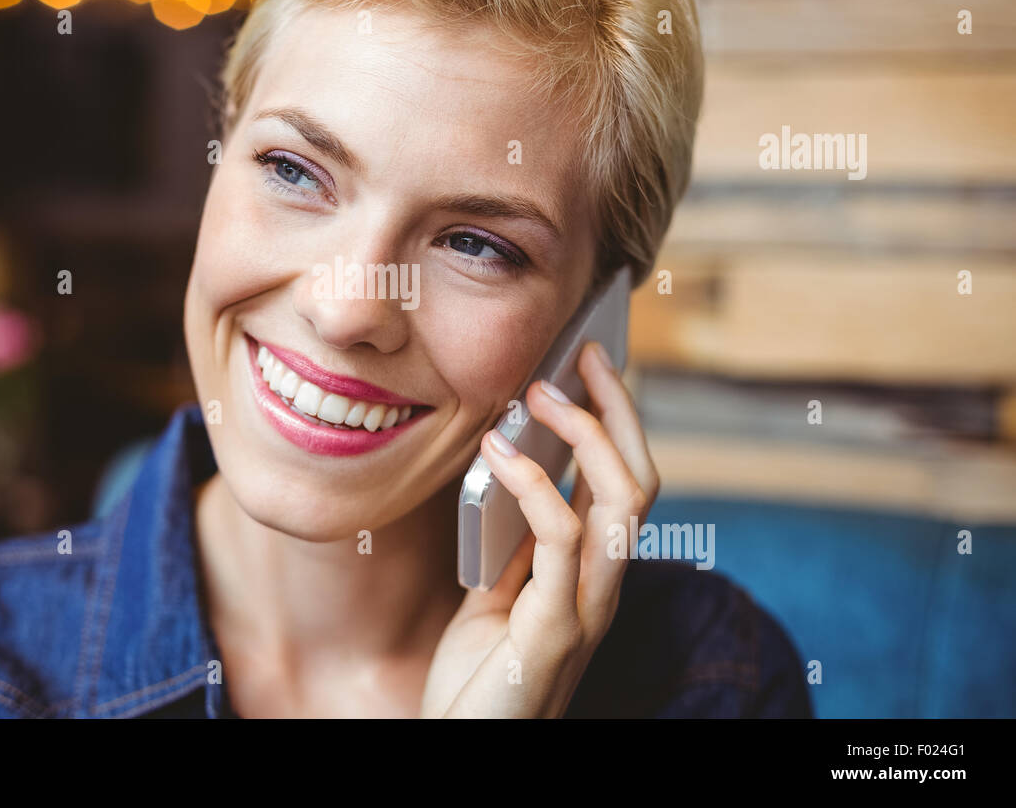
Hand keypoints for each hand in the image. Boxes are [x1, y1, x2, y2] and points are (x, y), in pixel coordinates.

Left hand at [420, 340, 660, 717]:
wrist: (460, 747)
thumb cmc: (476, 677)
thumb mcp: (497, 592)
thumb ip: (513, 540)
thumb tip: (510, 462)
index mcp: (591, 575)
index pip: (625, 484)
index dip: (617, 420)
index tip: (590, 363)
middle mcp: (602, 590)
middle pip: (641, 482)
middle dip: (619, 410)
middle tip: (584, 354)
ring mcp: (586, 613)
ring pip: (623, 504)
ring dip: (586, 435)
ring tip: (539, 392)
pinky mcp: (553, 635)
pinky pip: (562, 542)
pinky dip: (535, 485)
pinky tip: (497, 452)